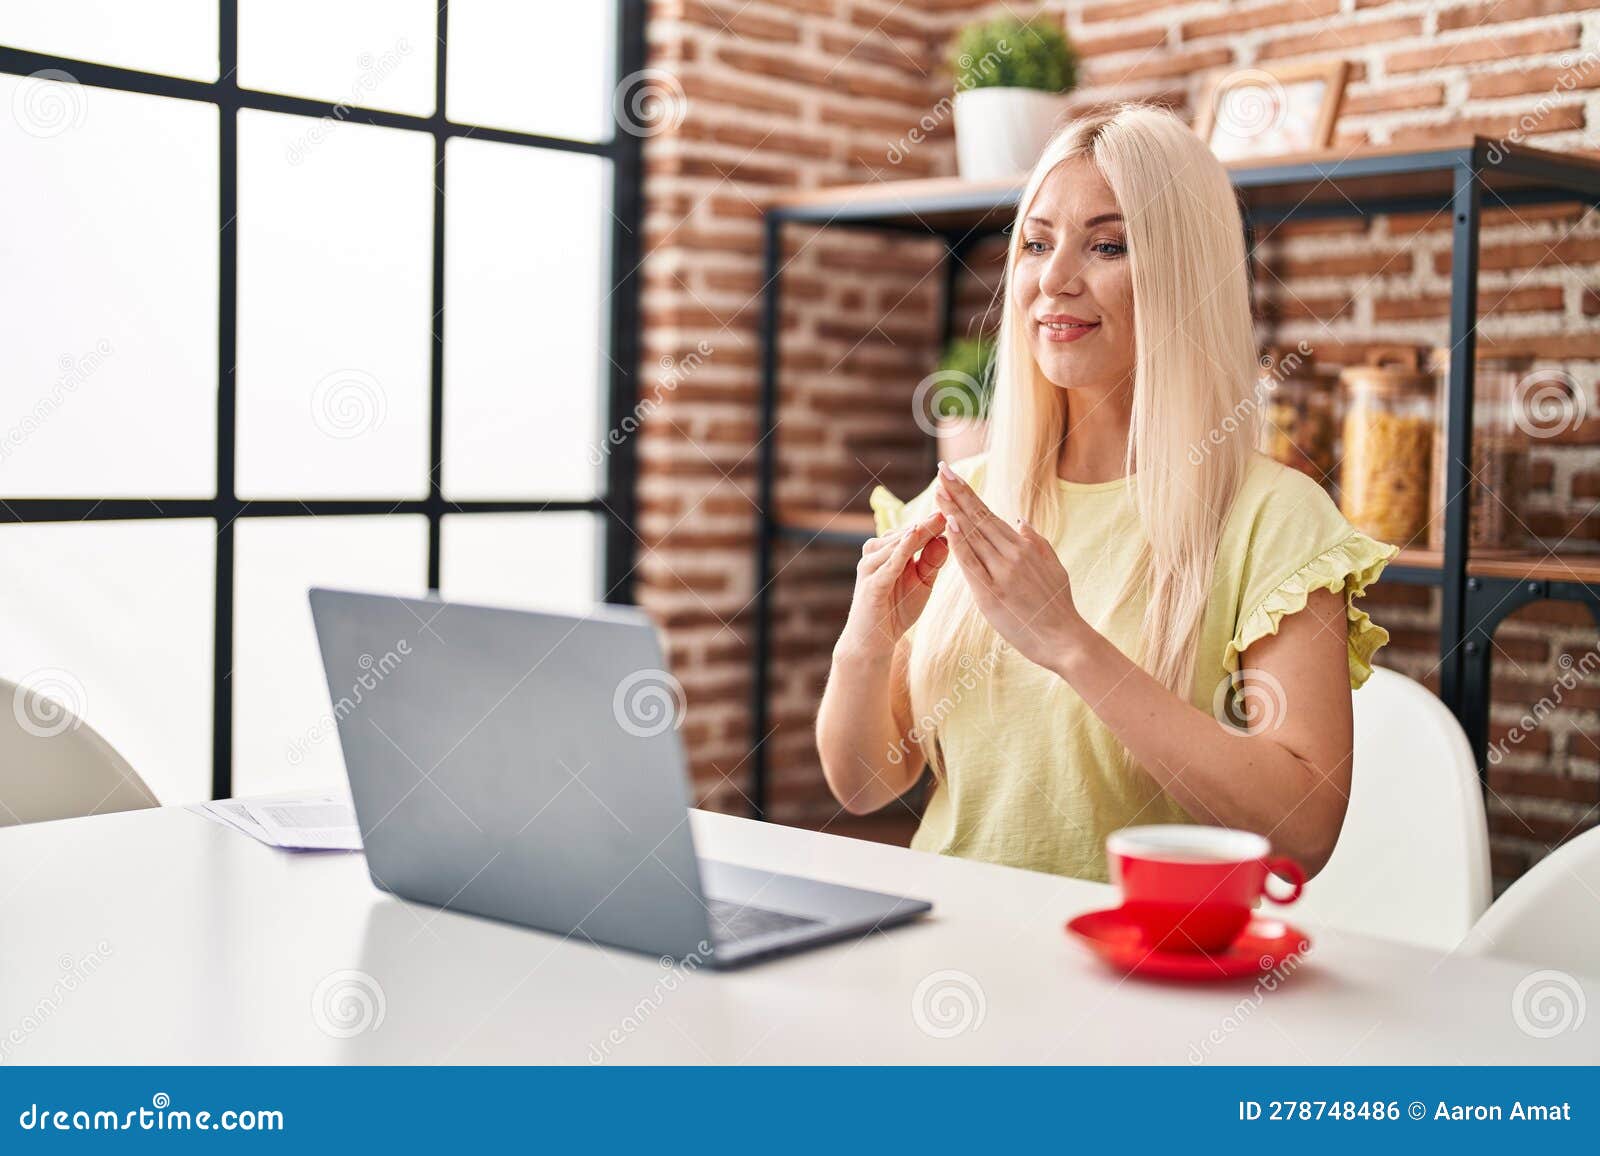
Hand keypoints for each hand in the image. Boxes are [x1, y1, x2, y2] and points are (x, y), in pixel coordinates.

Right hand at [836, 511, 948, 660]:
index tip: (959, 504)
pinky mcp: (870, 583)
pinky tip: (914, 538)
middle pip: (908, 532)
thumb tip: (947, 537)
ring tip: (938, 516)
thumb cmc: (897, 610)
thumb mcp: (923, 583)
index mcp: (891, 551)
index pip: (916, 530)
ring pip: (898, 543)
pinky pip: (888, 563)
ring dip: (918, 530)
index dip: (937, 518)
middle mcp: (877, 553)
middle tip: (952, 502)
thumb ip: (932, 561)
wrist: (873, 642)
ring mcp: (871, 567)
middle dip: (930, 520)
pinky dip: (901, 550)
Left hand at [932, 461, 1087, 671]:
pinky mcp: (993, 594)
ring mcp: (1003, 572)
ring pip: (973, 536)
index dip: (969, 495)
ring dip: (953, 511)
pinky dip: (959, 543)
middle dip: (958, 493)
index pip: (989, 515)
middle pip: (979, 519)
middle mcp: (1013, 554)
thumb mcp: (1053, 567)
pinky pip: (972, 564)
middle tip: (942, 471)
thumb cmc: (1059, 607)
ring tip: (938, 490)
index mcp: (1024, 547)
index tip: (954, 478)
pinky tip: (949, 525)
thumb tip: (1019, 520)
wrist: (1066, 640)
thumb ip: (1036, 542)